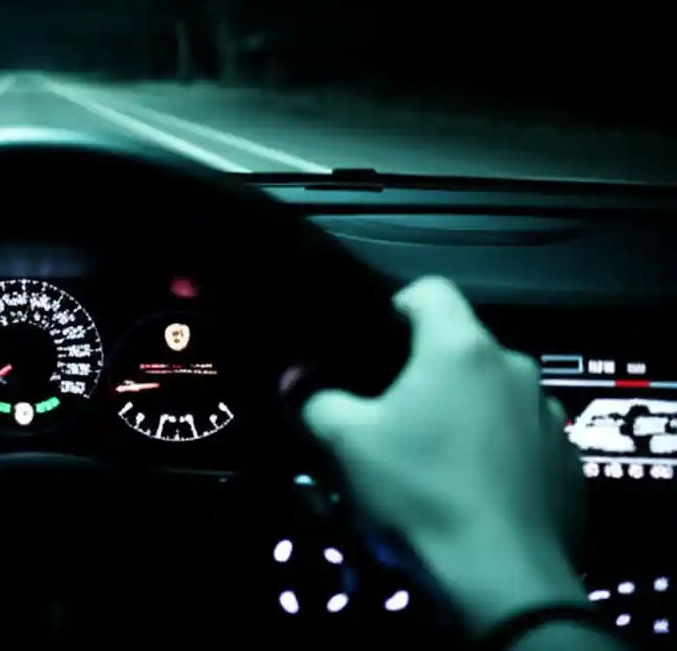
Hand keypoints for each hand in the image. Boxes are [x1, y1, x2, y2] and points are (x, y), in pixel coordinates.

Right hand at [304, 277, 586, 632]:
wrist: (503, 572)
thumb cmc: (421, 490)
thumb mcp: (349, 444)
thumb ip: (318, 402)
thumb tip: (297, 382)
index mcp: (459, 348)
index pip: (430, 290)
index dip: (398, 306)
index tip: (377, 342)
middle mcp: (512, 367)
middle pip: (462, 346)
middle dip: (428, 370)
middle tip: (394, 411)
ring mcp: (547, 412)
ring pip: (494, 391)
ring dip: (466, 409)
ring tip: (435, 455)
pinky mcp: (566, 457)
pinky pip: (522, 435)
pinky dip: (496, 448)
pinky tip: (472, 486)